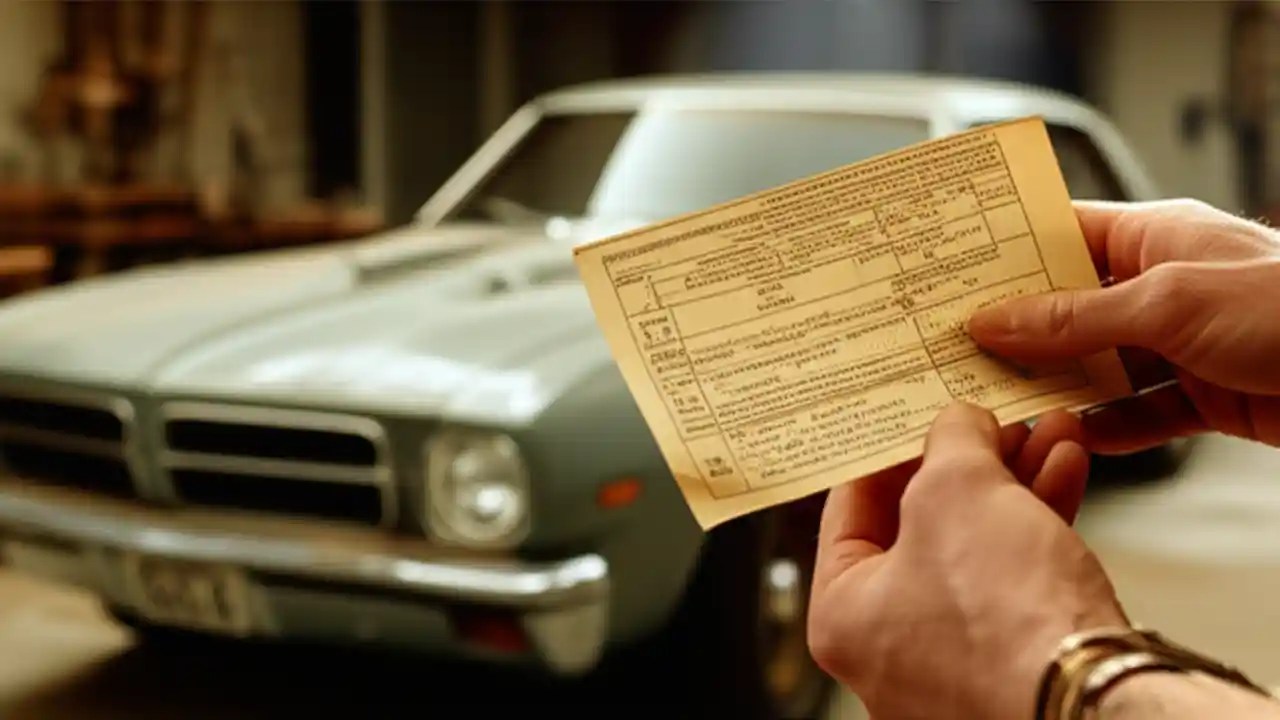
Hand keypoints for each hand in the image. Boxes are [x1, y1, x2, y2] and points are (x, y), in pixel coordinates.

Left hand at [807, 402, 1126, 719]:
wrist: (1094, 700)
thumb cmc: (1003, 619)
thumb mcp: (958, 488)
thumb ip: (950, 441)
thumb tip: (958, 423)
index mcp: (842, 617)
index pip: (850, 511)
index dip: (891, 450)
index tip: (920, 415)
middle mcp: (890, 651)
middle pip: (921, 527)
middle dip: (969, 462)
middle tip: (992, 422)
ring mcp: (955, 666)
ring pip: (977, 549)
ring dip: (1014, 483)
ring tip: (1047, 433)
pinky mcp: (1017, 669)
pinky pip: (1016, 583)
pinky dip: (1037, 525)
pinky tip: (1064, 473)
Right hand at [968, 199, 1279, 453]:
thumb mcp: (1168, 303)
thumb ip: (1076, 318)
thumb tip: (995, 320)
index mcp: (1155, 235)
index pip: (1061, 233)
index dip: (1004, 251)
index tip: (949, 274)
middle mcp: (1164, 284)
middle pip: (1071, 307)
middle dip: (1017, 330)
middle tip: (954, 349)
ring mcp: (1184, 342)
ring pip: (1098, 365)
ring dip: (1055, 387)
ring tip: (998, 401)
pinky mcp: (1207, 395)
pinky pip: (1140, 414)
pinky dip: (1106, 430)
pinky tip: (1071, 440)